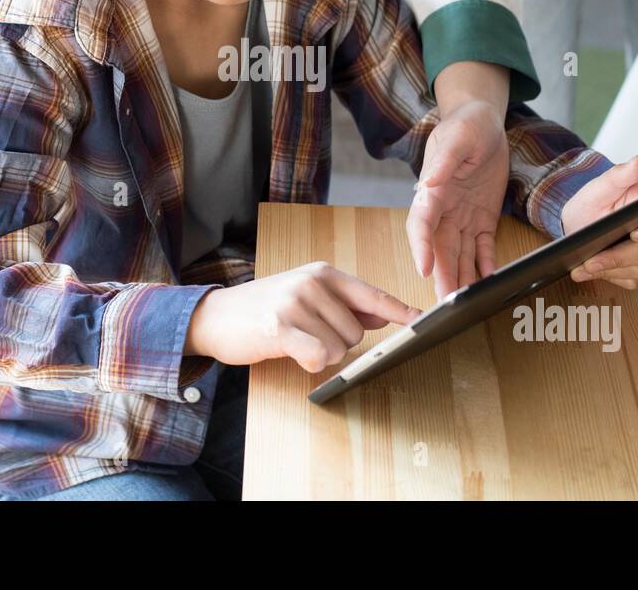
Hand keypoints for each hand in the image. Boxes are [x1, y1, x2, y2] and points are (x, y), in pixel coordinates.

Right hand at [183, 262, 421, 372]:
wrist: (214, 316)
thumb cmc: (264, 309)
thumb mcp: (306, 296)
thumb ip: (344, 305)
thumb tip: (382, 316)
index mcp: (323, 273)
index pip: (372, 294)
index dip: (399, 311)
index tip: (422, 321)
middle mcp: (312, 283)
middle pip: (357, 332)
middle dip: (336, 342)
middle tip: (306, 333)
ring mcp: (295, 303)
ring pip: (339, 349)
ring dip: (320, 355)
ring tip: (293, 340)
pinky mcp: (280, 328)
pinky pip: (318, 358)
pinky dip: (309, 364)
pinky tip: (290, 352)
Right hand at [406, 99, 508, 300]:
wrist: (484, 123)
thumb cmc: (466, 125)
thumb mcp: (457, 137)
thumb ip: (444, 160)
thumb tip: (428, 184)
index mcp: (433, 191)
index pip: (422, 223)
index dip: (421, 247)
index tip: (423, 268)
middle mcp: (444, 209)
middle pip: (440, 248)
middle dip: (442, 275)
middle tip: (445, 303)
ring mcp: (462, 217)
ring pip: (460, 254)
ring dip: (461, 278)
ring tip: (465, 305)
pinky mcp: (482, 219)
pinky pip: (483, 247)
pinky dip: (485, 265)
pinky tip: (488, 283)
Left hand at [560, 154, 637, 289]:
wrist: (581, 223)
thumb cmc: (592, 204)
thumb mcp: (598, 188)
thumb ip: (617, 176)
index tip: (633, 234)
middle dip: (617, 258)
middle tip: (591, 261)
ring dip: (610, 270)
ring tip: (584, 268)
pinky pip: (634, 279)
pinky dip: (610, 276)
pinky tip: (592, 272)